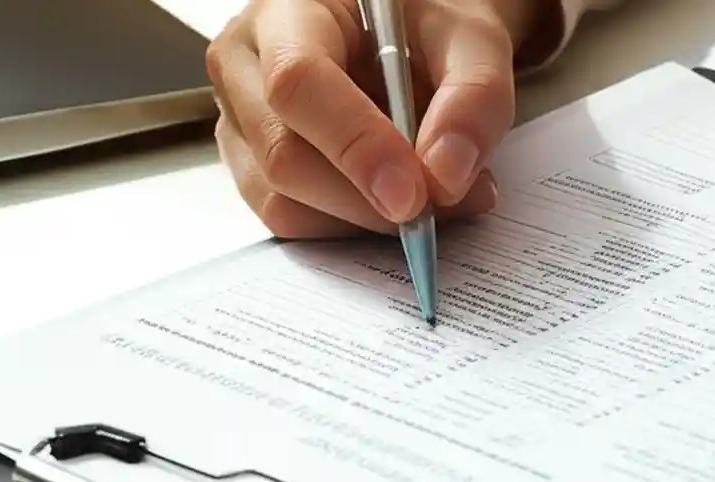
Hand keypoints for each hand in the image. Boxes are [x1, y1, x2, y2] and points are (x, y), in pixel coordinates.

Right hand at [208, 0, 538, 237]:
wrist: (408, 38)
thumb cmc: (426, 26)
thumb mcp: (470, 37)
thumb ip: (473, 96)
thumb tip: (446, 176)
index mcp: (288, 10)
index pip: (297, 82)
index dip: (355, 145)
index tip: (412, 194)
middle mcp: (244, 64)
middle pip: (284, 156)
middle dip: (367, 199)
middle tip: (440, 203)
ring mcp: (241, 122)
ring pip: (283, 203)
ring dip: (363, 220)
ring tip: (429, 196)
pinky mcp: (254, 168)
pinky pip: (293, 221)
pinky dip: (351, 226)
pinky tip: (392, 198)